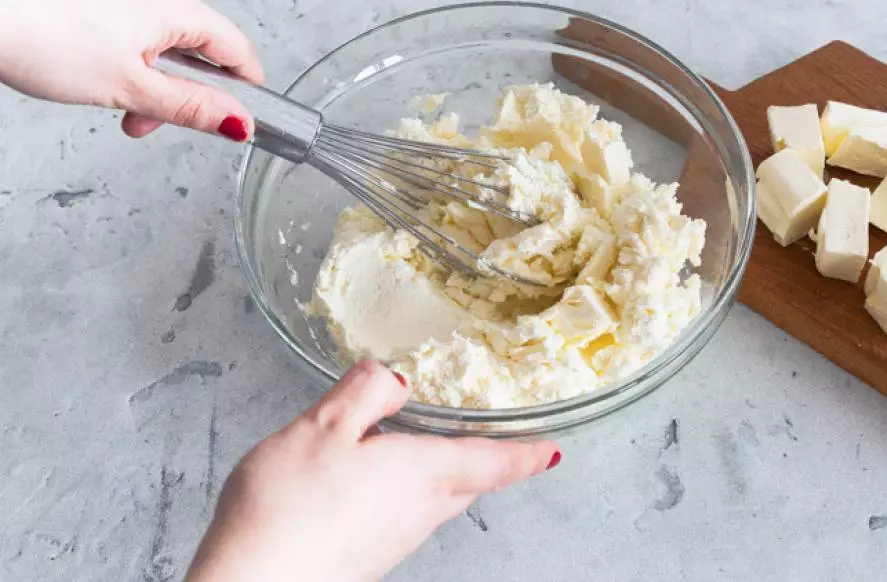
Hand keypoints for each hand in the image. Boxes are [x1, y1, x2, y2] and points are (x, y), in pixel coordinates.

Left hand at [0, 0, 261, 139]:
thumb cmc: (40, 34)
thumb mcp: (128, 88)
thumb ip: (190, 108)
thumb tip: (238, 123)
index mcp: (175, 4)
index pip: (236, 49)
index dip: (243, 88)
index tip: (237, 115)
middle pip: (194, 43)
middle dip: (178, 89)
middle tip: (143, 121)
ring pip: (156, 31)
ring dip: (145, 71)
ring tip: (105, 94)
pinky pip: (123, 14)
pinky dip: (116, 45)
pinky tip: (82, 62)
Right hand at [185, 361, 560, 581]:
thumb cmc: (288, 508)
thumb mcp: (322, 427)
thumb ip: (364, 395)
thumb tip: (394, 378)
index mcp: (421, 473)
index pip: (493, 460)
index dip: (526, 453)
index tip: (551, 449)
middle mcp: (420, 511)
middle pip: (469, 483)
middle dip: (489, 462)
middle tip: (505, 443)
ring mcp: (397, 539)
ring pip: (438, 501)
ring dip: (446, 476)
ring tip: (438, 450)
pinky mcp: (370, 555)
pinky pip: (405, 517)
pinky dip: (408, 494)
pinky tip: (377, 483)